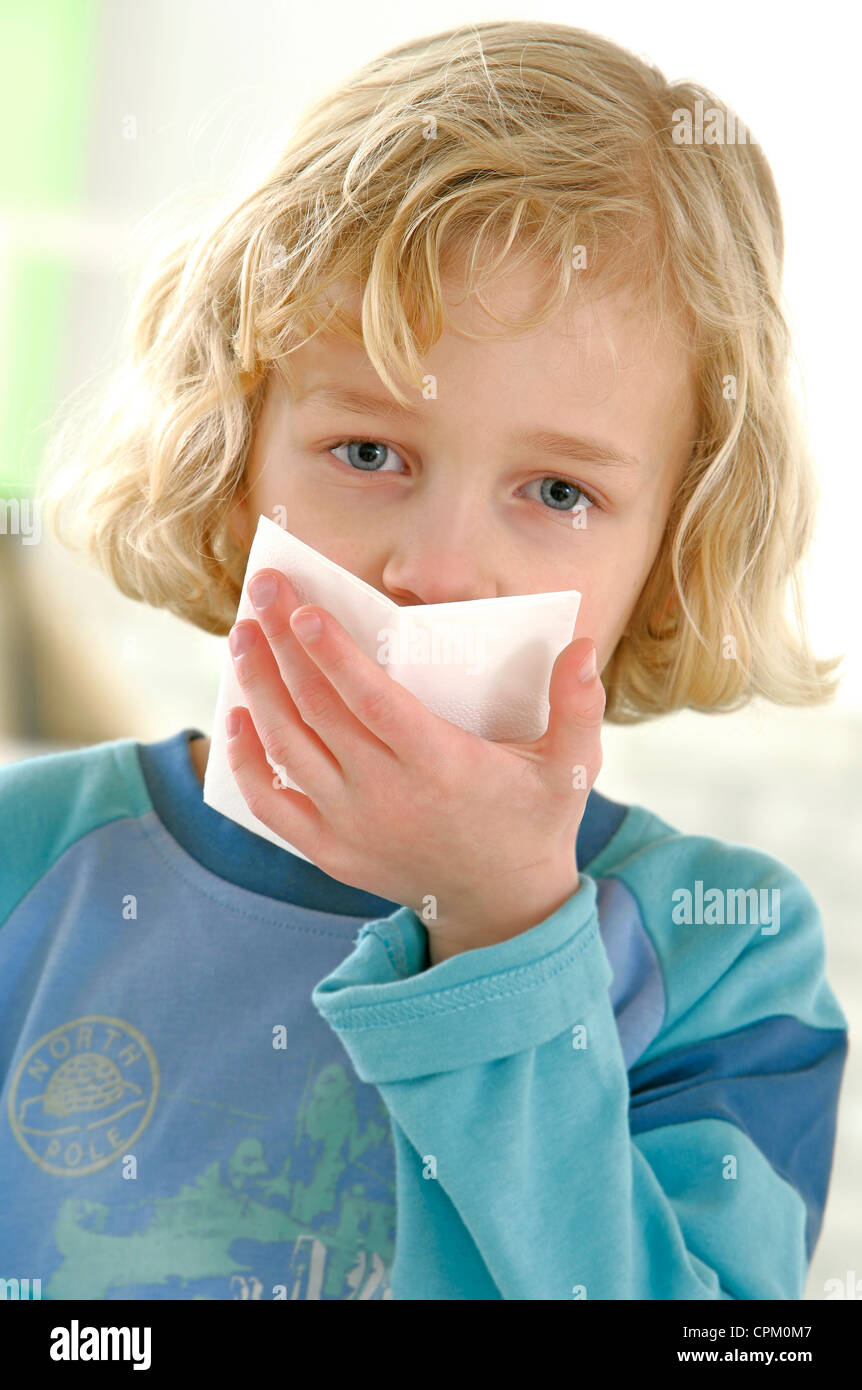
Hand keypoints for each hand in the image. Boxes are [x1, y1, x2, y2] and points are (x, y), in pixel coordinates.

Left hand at [224, 569, 605, 962]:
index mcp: (442, 766)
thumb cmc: (534, 821)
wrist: (502, 907)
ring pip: (287, 749)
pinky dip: (246, 761)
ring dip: (258, 689)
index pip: (372, 700)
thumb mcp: (571, 767)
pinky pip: (273, 805)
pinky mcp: (331, 853)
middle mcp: (389, 796)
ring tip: (242, 637)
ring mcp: (353, 828)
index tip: (302, 609)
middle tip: (262, 588)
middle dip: (282, 644)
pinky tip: (235, 715)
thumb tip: (583, 647)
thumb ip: (578, 706)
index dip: (332, 652)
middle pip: (318, 710)